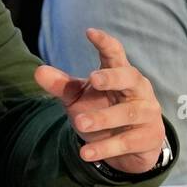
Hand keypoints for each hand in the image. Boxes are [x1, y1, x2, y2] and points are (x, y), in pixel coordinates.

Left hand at [34, 27, 166, 175]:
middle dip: (112, 77)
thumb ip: (62, 85)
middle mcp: (137, 89)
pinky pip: (127, 142)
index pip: (115, 54)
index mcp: (120, 73)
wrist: (131, 145)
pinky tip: (86, 153)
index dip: (105, 43)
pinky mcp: (149, 137)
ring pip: (127, 113)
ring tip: (79, 124)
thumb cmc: (104, 110)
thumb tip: (38, 71)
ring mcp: (146, 113)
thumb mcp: (79, 98)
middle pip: (129, 77)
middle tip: (93, 78)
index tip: (90, 32)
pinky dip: (106, 148)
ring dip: (103, 118)